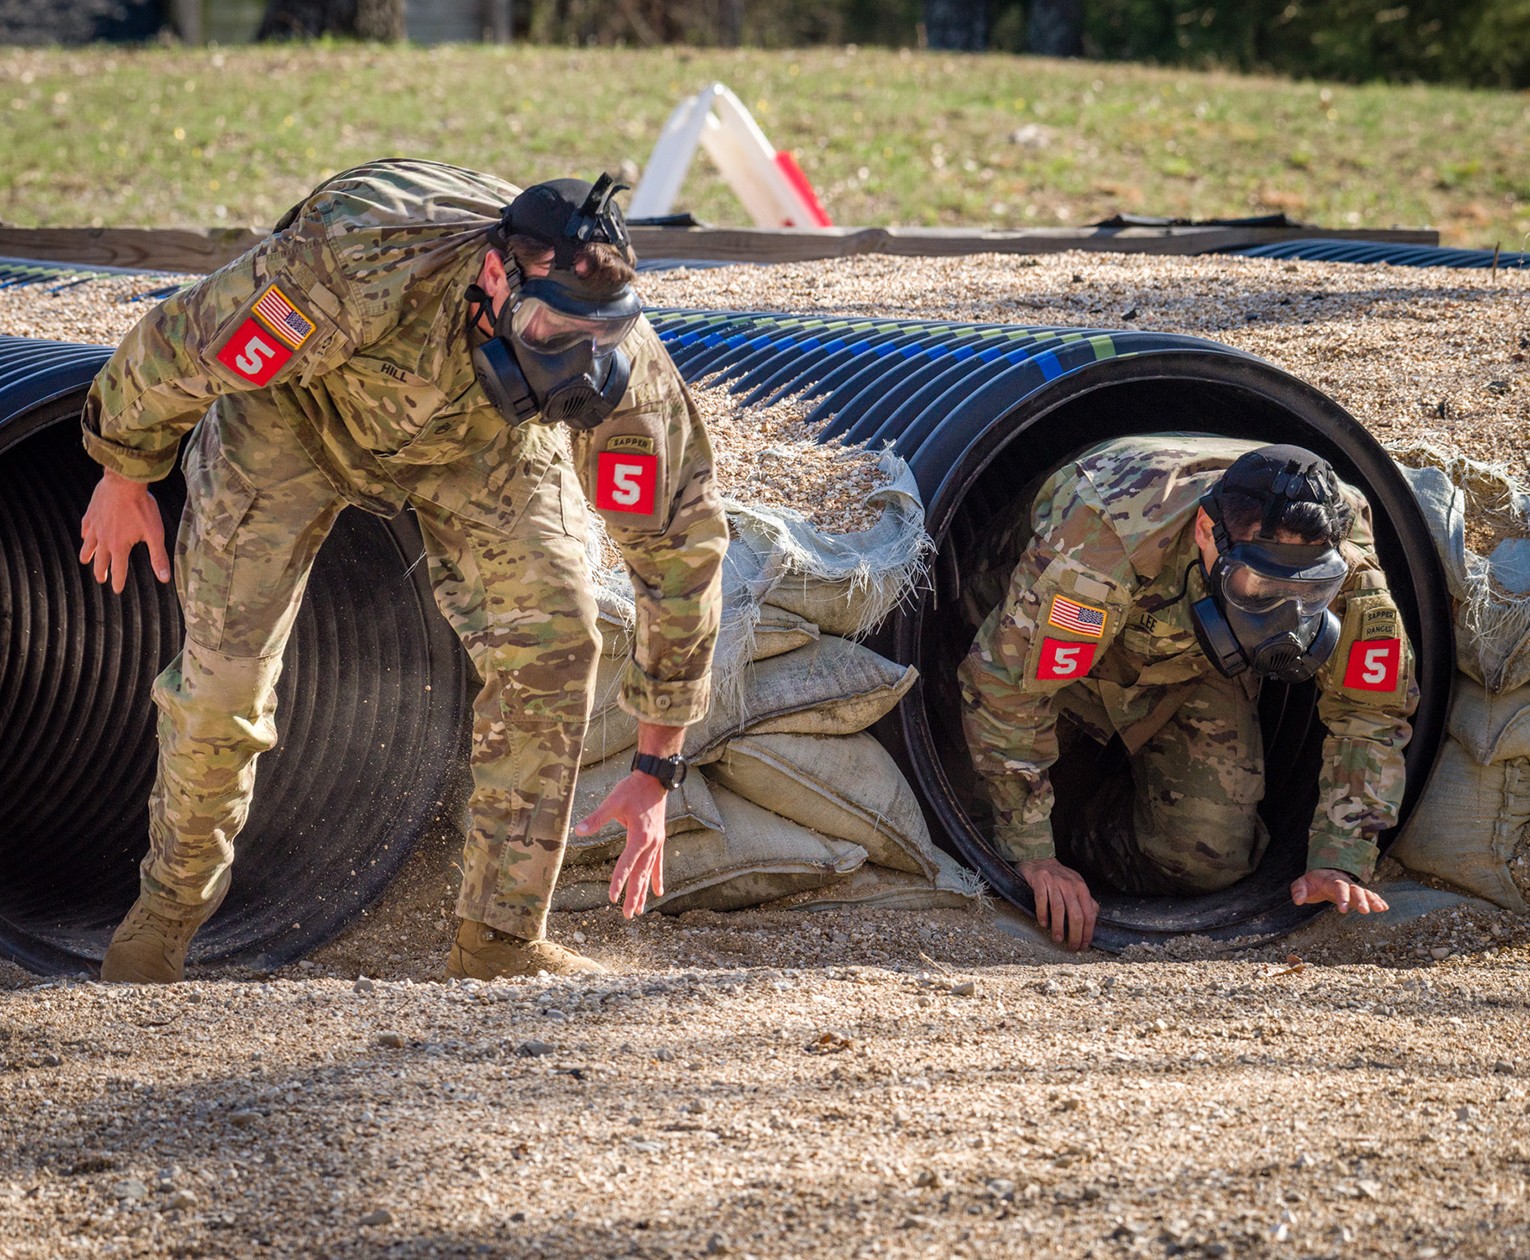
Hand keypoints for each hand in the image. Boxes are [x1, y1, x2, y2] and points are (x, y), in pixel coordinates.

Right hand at [79, 468, 170, 593]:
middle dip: (101, 572)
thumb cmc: (142, 508)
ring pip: (87, 546)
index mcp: (119, 546)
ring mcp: (95, 526)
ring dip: (88, 556)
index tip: (117, 590)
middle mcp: (104, 540)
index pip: (119, 570)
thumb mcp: (155, 534)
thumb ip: (158, 557)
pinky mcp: (90, 514)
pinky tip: (85, 536)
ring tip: (87, 561)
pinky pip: (85, 529)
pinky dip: (85, 535)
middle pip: (100, 561)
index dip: (118, 582)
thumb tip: (164, 578)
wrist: (123, 483)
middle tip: (101, 579)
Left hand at [575, 769, 668, 917]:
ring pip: (649, 872)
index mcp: (639, 836)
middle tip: (627, 915)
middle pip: (640, 874)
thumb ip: (597, 818)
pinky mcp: (659, 840)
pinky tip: (659, 891)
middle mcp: (651, 843)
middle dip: (634, 895)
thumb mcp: (613, 802)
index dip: (618, 881)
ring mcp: (657, 843)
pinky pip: (658, 863)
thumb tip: (578, 830)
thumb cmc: (633, 789)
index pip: (626, 864)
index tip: (612, 898)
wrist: (655, 779)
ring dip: (644, 891)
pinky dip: (657, 877)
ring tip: (639, 910)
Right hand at [1017, 857, 1098, 950]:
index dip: (1088, 932)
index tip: (1084, 944)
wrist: (1038, 858)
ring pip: (1059, 909)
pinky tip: (1043, 924)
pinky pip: (1042, 900)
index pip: (1089, 913)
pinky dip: (1043, 914)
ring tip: (1058, 939)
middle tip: (1071, 946)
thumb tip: (1094, 916)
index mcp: (1081, 887)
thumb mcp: (1075, 885)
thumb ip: (1085, 900)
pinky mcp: (1039, 880)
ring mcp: (1054, 881)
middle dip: (1075, 934)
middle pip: (1076, 914)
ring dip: (1058, 927)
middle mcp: (1069, 884)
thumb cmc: (1058, 876)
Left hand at [1290, 868, 1388, 913]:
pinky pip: (1369, 895)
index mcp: (1330, 880)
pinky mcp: (1357, 893)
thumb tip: (1298, 900)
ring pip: (1364, 892)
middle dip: (1360, 899)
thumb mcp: (1301, 884)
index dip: (1342, 897)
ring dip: (1372, 900)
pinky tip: (1384, 907)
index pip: (1338, 887)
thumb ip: (1298, 890)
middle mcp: (1345, 883)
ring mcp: (1352, 888)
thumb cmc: (1312, 882)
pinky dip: (1377, 900)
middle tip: (1365, 911)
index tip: (1343, 909)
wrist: (1322, 874)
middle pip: (1355, 889)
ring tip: (1380, 909)